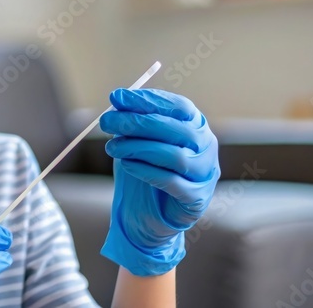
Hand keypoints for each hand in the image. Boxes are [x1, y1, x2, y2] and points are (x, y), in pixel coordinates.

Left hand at [98, 88, 219, 275]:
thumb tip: (117, 100)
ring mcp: (205, 173)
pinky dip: (145, 170)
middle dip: (136, 122)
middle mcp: (206, 146)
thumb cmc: (145, 170)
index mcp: (196, 125)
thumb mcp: (136, 140)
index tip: (116, 97)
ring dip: (138, 147)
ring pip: (175, 156)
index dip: (148, 100)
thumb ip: (133, 121)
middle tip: (106, 121)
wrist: (147, 215)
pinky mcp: (197, 199)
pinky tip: (126, 164)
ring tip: (111, 147)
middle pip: (175, 129)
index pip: (178, 107)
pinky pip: (172, 182)